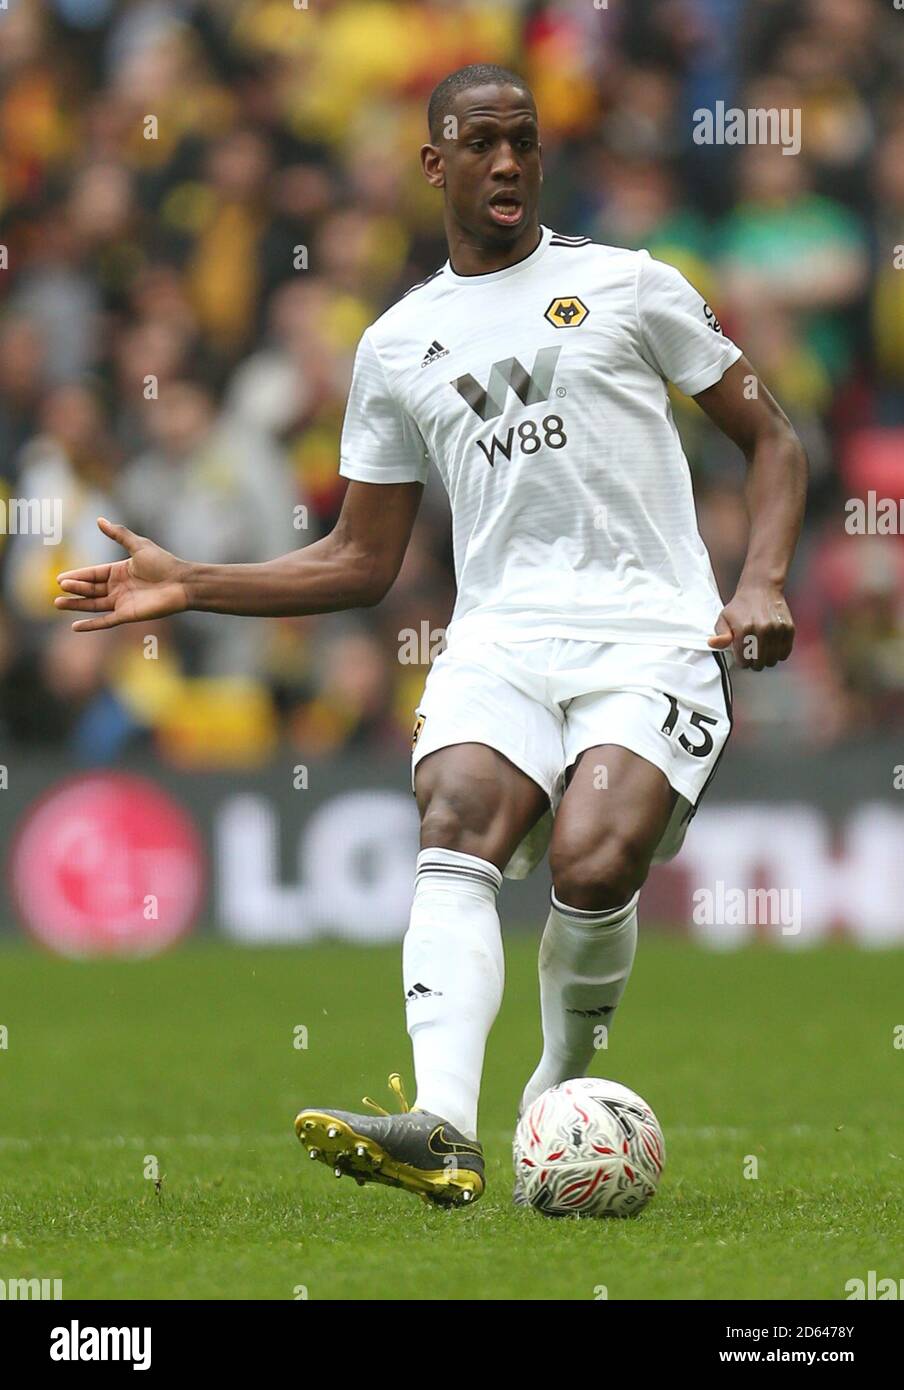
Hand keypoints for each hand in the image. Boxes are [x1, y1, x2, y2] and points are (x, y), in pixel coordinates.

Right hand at [54, 518, 189, 630]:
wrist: (182, 583)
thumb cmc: (164, 563)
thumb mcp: (138, 545)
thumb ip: (118, 534)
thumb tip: (99, 519)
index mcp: (119, 571)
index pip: (93, 574)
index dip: (77, 576)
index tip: (60, 578)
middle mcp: (119, 587)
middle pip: (91, 589)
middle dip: (74, 589)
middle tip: (58, 588)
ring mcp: (122, 602)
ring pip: (93, 605)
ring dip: (76, 605)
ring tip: (58, 603)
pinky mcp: (127, 615)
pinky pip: (105, 621)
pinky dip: (91, 624)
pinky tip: (75, 626)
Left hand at [707, 582, 794, 669]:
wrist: (761, 588)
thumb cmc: (741, 605)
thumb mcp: (724, 618)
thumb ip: (721, 635)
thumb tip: (712, 644)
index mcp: (744, 630)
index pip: (744, 661)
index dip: (742, 661)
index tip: (742, 656)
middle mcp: (762, 630)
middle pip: (759, 664)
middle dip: (754, 663)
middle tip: (752, 654)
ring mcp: (777, 630)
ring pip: (772, 660)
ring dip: (766, 659)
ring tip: (762, 650)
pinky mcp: (788, 629)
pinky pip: (785, 652)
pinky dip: (778, 654)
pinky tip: (772, 647)